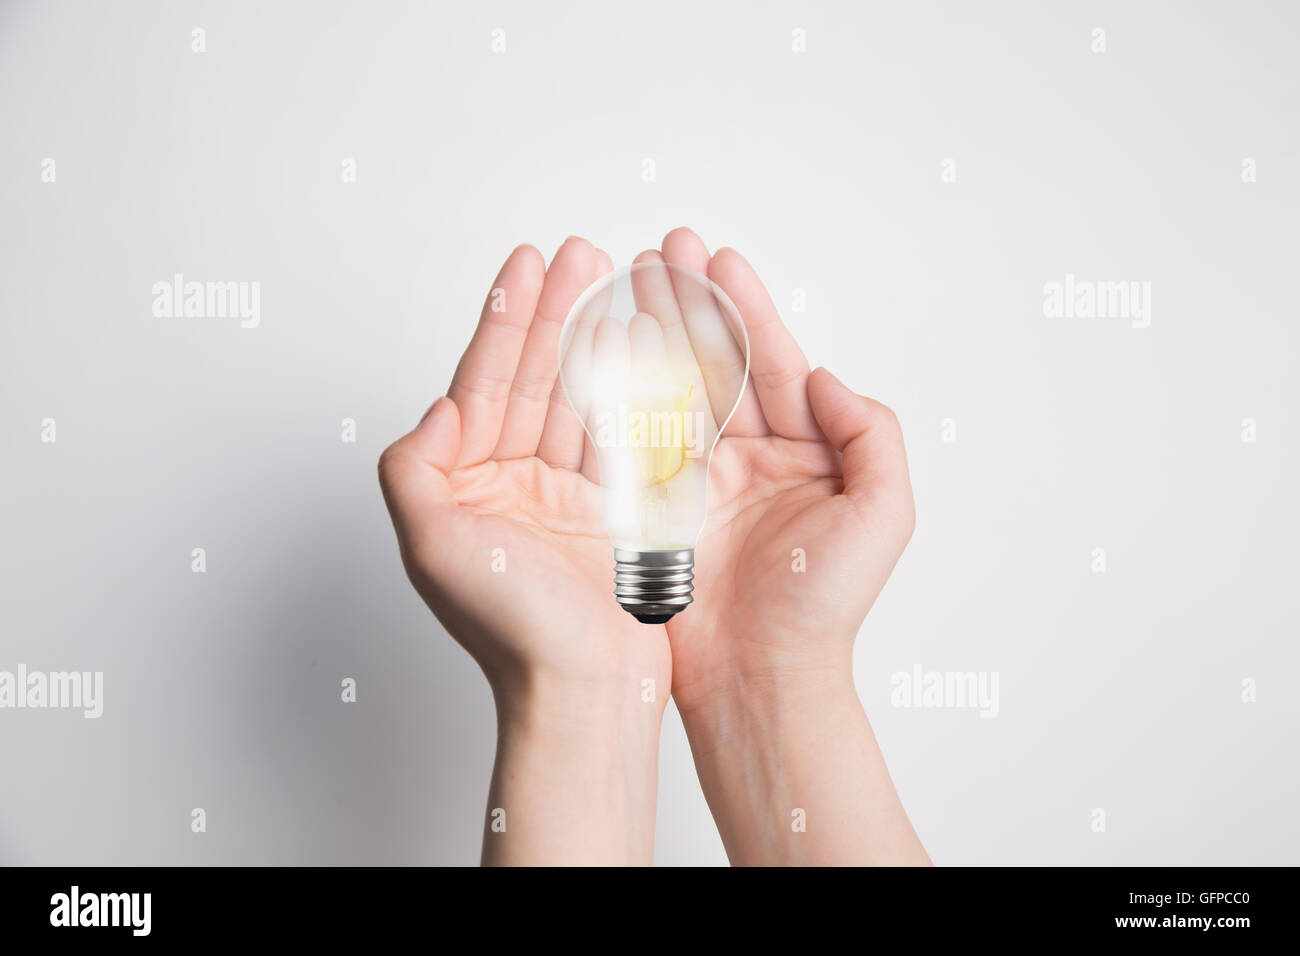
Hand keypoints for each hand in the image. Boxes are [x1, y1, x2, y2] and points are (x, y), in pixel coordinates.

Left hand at [378, 238, 669, 864]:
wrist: (585, 694)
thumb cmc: (511, 633)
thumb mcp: (431, 547)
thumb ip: (415, 467)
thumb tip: (442, 406)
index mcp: (465, 486)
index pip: (484, 382)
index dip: (506, 318)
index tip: (527, 263)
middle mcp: (512, 485)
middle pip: (536, 377)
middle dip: (558, 312)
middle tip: (584, 254)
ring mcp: (566, 497)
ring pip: (583, 397)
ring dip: (600, 339)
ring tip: (621, 284)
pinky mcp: (616, 513)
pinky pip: (624, 435)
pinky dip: (636, 389)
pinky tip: (649, 347)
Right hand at [645, 228, 926, 864]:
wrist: (763, 677)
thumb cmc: (825, 609)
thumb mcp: (883, 515)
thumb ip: (870, 436)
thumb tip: (825, 377)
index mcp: (806, 452)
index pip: (773, 363)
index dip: (747, 309)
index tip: (719, 260)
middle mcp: (752, 459)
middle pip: (718, 362)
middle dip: (691, 303)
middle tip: (663, 249)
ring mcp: (701, 480)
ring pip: (674, 388)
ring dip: (653, 331)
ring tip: (629, 278)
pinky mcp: (659, 506)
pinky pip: (638, 436)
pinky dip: (622, 389)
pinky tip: (606, 346)